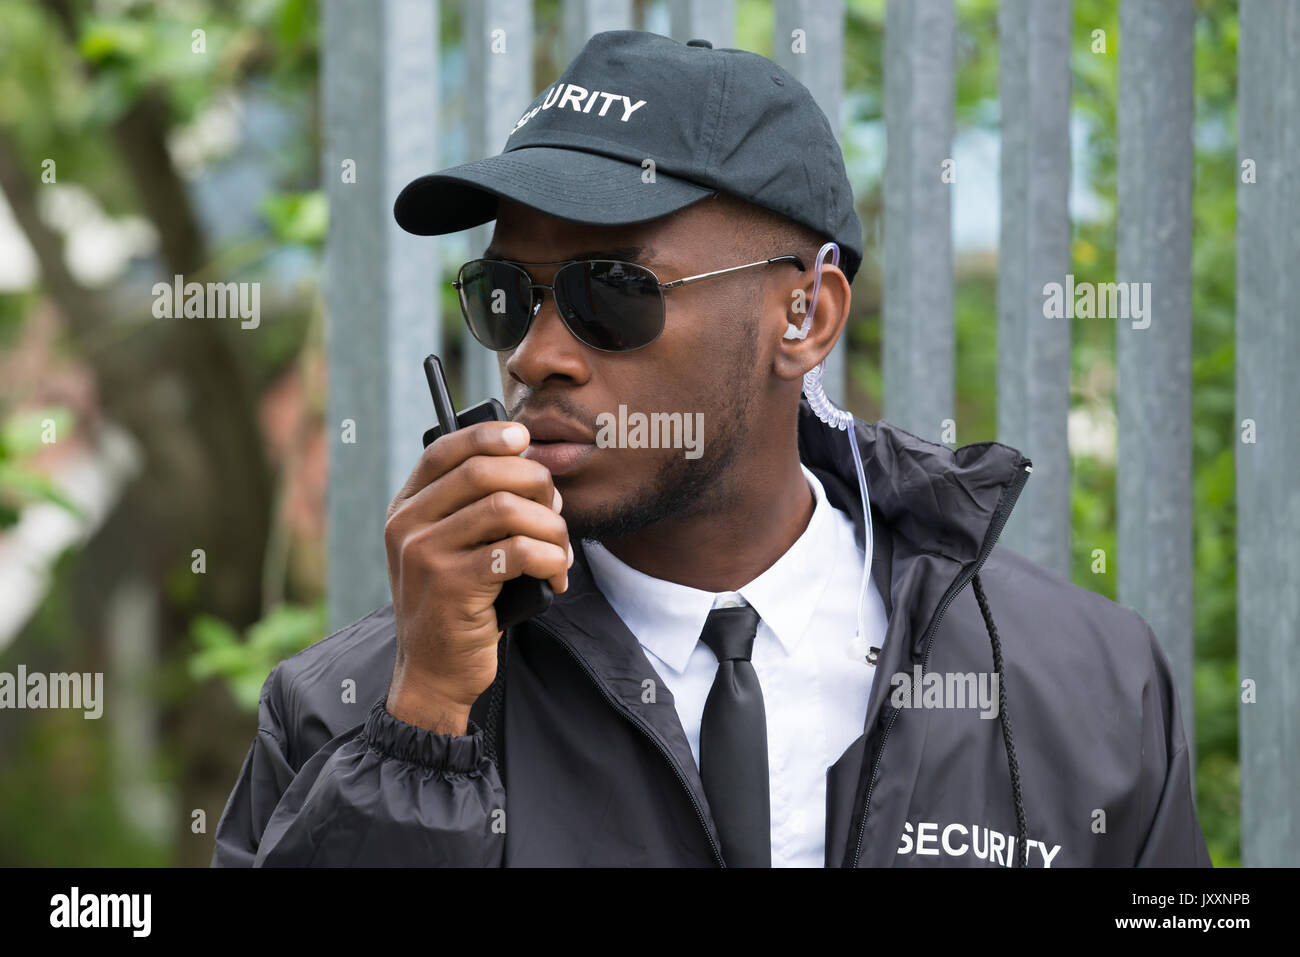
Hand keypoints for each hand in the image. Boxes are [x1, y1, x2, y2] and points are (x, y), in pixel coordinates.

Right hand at [383, 422, 570, 732]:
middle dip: (534, 482)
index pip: (443, 450)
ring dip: (550, 526)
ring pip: (506, 509)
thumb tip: (532, 465)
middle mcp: (407, 527)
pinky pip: (518, 551)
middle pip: (483, 472)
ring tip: (560, 550)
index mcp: (405, 510)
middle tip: (555, 508)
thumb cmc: (456, 606)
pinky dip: (550, 559)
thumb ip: (471, 508)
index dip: (487, 435)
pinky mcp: (453, 586)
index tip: (523, 437)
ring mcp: (425, 555)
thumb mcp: (448, 550)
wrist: (434, 674)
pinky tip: (555, 577)